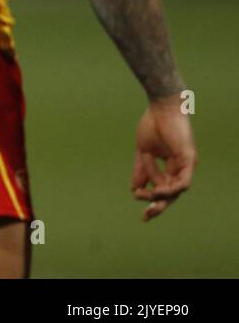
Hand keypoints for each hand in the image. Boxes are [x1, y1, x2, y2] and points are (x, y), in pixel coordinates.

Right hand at [131, 95, 196, 220]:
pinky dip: (172, 189)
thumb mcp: (143, 152)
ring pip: (176, 190)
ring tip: (143, 195)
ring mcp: (186, 164)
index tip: (141, 213)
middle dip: (159, 206)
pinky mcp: (189, 160)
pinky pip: (183, 182)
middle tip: (146, 216)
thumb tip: (134, 189)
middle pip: (171, 194)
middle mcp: (181, 168)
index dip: (152, 201)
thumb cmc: (152, 124)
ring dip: (160, 196)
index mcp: (171, 166)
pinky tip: (158, 191)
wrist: (160, 106)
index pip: (163, 188)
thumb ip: (141, 170)